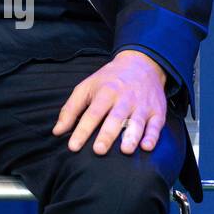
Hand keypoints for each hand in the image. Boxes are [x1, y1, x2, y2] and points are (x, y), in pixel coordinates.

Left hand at [51, 50, 167, 154]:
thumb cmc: (109, 80)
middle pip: (115, 118)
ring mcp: (142, 105)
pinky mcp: (157, 111)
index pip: (92, 113)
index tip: (73, 147)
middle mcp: (124, 98)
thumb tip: (57, 131)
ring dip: (132, 136)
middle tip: (99, 150)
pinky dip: (153, 136)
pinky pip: (156, 124)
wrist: (142, 63)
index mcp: (105, 92)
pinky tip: (147, 147)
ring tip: (126, 150)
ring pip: (137, 122)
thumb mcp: (86, 88)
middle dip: (107, 134)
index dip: (82, 130)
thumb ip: (71, 109)